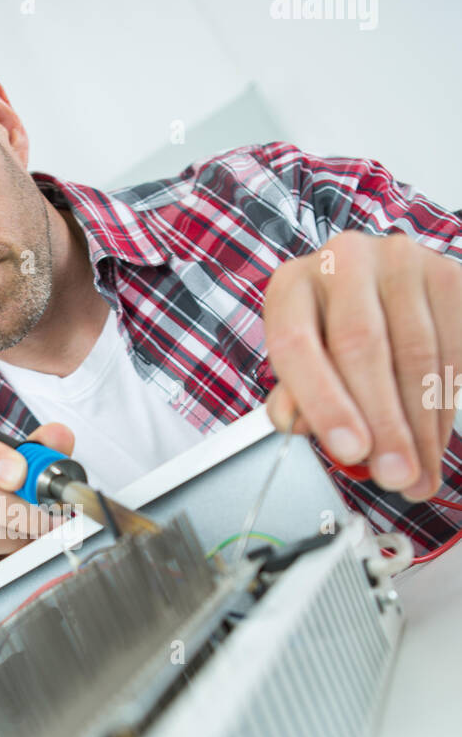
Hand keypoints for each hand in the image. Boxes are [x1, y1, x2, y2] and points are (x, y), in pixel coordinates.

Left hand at [263, 230, 461, 499]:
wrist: (383, 292)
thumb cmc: (332, 337)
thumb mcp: (304, 366)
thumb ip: (297, 397)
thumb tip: (295, 424)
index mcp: (291, 286)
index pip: (297, 345)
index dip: (324, 402)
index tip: (350, 451)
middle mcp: (342, 261)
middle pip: (363, 347)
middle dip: (384, 424)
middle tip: (395, 475)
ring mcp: (399, 261)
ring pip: (417, 354)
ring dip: (422, 427)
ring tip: (418, 473)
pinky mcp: (447, 275)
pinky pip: (454, 349)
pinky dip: (447, 406)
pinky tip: (436, 440)